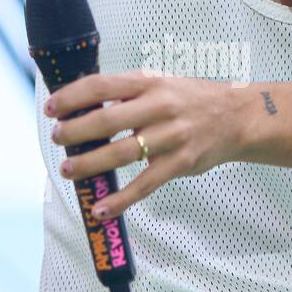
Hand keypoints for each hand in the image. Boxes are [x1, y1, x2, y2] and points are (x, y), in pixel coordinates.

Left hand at [44, 70, 238, 219]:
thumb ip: (127, 94)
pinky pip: (145, 185)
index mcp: (150, 82)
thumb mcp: (161, 83)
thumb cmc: (192, 99)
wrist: (239, 116)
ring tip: (68, 170)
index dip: (72, 97)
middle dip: (75, 131)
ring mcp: (171, 136)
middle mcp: (160, 107)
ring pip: (122, 154)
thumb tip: (86, 107)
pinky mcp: (180, 163)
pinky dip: (120, 200)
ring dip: (90, 164)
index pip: (102, 86)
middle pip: (107, 121)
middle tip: (57, 138)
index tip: (51, 108)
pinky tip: (100, 208)